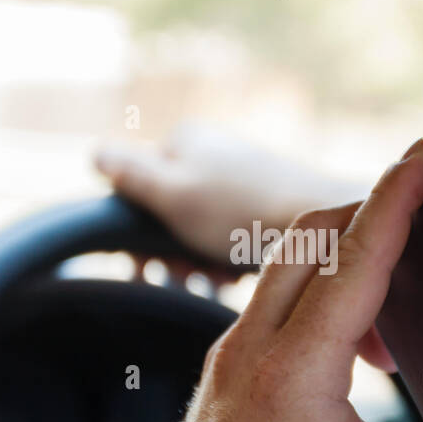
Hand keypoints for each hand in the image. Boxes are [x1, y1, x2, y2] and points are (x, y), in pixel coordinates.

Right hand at [94, 121, 364, 264]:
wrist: (326, 228)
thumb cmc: (243, 211)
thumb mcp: (173, 192)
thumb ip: (131, 174)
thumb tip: (96, 153)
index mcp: (186, 142)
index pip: (137, 187)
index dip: (138, 232)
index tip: (145, 268)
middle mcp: (214, 154)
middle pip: (170, 211)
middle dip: (171, 251)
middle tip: (183, 278)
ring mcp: (242, 181)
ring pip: (199, 229)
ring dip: (198, 261)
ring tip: (214, 279)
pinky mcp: (267, 209)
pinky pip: (232, 237)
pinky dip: (228, 259)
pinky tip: (236, 276)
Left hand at [100, 139, 422, 421]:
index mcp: (293, 375)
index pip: (353, 260)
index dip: (393, 201)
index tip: (419, 156)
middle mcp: (247, 354)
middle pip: (308, 242)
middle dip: (367, 217)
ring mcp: (223, 363)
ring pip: (282, 272)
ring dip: (340, 268)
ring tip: (393, 333)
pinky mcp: (217, 377)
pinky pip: (266, 307)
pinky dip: (312, 302)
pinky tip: (347, 359)